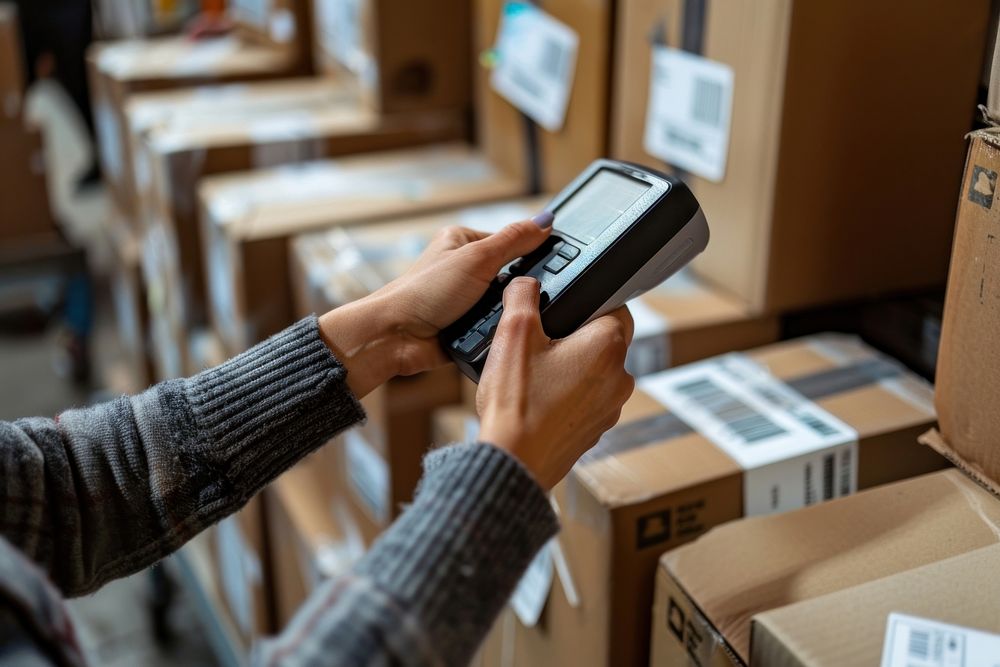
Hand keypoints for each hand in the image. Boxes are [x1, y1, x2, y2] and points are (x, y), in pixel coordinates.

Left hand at [319, 214, 552, 397]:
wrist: (395, 337)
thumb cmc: (423, 292)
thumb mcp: (477, 258)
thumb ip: (514, 240)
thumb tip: (545, 221)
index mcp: (462, 242)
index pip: (511, 242)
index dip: (529, 254)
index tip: (548, 264)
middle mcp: (462, 269)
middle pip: (510, 276)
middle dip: (516, 289)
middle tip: (519, 294)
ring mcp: (463, 300)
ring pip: (504, 305)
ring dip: (505, 313)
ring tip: (500, 316)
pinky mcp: (464, 327)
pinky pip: (493, 329)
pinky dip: (495, 332)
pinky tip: (494, 333)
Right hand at [476, 277, 635, 489]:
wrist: (513, 462)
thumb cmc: (518, 403)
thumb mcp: (513, 333)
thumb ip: (523, 296)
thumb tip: (526, 283)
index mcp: (608, 347)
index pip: (615, 306)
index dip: (588, 303)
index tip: (563, 309)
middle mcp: (620, 377)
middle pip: (605, 340)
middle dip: (576, 336)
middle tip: (541, 341)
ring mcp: (610, 408)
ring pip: (596, 372)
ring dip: (572, 367)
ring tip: (534, 373)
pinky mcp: (595, 430)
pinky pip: (587, 400)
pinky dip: (568, 395)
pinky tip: (538, 400)